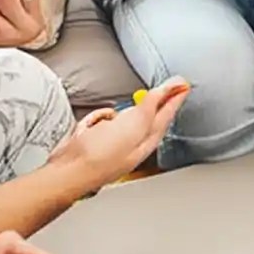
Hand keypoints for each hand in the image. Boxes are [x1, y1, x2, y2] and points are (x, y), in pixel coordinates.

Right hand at [49, 77, 190, 193]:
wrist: (70, 169)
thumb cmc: (102, 155)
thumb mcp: (133, 124)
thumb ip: (150, 106)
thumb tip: (164, 91)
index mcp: (148, 138)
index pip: (167, 113)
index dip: (176, 97)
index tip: (183, 84)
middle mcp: (135, 140)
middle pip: (151, 114)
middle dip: (157, 99)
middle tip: (169, 85)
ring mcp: (115, 140)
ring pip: (124, 115)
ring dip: (117, 112)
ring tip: (110, 118)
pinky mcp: (97, 139)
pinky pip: (101, 120)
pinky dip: (97, 119)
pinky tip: (92, 126)